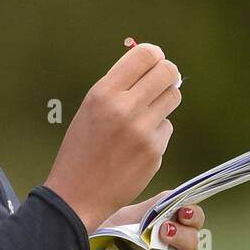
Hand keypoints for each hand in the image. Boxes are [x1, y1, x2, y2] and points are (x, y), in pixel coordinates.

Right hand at [44, 41, 181, 230]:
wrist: (76, 195)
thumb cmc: (80, 151)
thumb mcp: (89, 109)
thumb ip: (117, 86)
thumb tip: (148, 62)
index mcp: (103, 93)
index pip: (145, 54)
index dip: (154, 55)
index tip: (154, 62)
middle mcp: (125, 108)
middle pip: (168, 72)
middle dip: (167, 75)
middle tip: (159, 85)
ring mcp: (143, 131)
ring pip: (173, 97)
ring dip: (163, 102)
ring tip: (145, 116)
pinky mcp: (155, 152)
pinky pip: (167, 128)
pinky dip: (157, 133)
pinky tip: (137, 145)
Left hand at [102, 190, 204, 249]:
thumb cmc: (104, 240)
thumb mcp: (124, 217)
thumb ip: (150, 207)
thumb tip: (173, 197)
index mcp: (167, 231)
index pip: (193, 220)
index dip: (193, 216)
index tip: (181, 213)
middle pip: (193, 244)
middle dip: (182, 237)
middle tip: (162, 232)